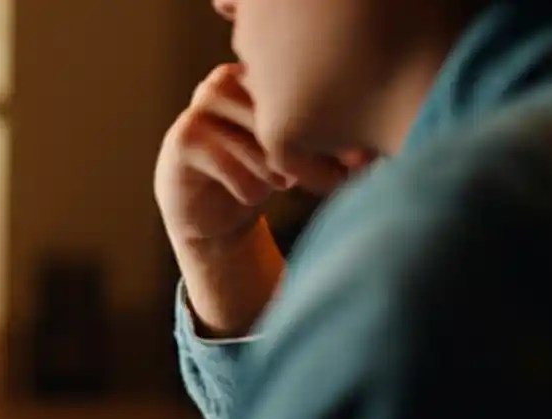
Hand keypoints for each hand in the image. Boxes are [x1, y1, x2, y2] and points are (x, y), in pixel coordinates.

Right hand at [155, 64, 356, 335]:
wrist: (210, 213)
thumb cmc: (263, 174)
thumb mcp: (301, 156)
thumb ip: (331, 150)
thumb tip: (367, 159)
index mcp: (259, 72)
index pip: (307, 93)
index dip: (335, 133)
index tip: (353, 163)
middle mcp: (227, 80)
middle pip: (285, 118)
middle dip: (310, 157)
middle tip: (321, 181)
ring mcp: (201, 107)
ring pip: (263, 145)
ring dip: (279, 175)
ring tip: (281, 182)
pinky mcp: (183, 140)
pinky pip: (236, 170)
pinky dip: (251, 191)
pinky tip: (249, 193)